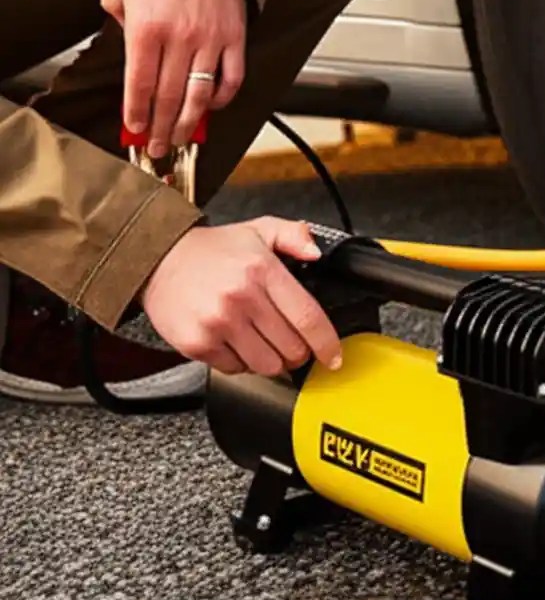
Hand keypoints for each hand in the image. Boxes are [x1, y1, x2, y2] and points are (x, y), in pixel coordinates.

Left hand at [102, 0, 246, 158]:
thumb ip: (119, 17)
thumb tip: (126, 42)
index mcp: (146, 28)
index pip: (140, 84)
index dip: (136, 113)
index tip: (135, 129)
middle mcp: (179, 39)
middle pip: (168, 97)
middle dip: (161, 128)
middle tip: (158, 146)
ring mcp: (210, 41)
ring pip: (199, 96)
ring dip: (190, 123)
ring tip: (183, 139)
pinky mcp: (234, 38)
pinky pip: (231, 79)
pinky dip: (222, 99)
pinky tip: (212, 107)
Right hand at [142, 217, 342, 376]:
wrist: (156, 259)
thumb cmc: (211, 251)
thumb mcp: (257, 230)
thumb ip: (293, 236)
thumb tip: (317, 251)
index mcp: (262, 271)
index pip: (308, 318)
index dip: (326, 343)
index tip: (333, 356)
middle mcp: (241, 297)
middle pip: (291, 348)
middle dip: (298, 352)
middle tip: (289, 342)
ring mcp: (218, 323)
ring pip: (267, 365)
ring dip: (271, 360)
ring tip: (261, 342)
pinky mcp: (197, 343)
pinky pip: (235, 369)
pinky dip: (241, 363)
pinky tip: (234, 342)